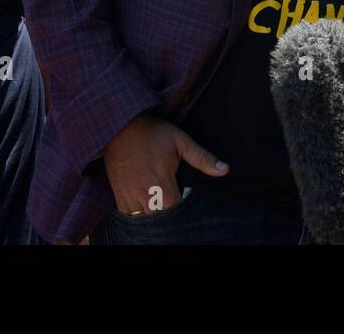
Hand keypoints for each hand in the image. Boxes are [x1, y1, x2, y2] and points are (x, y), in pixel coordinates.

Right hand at [102, 112, 225, 214]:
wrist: (122, 124)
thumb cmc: (154, 132)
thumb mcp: (181, 141)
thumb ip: (202, 158)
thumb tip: (225, 170)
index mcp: (162, 181)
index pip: (174, 210)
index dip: (182, 208)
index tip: (184, 196)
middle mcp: (145, 192)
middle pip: (158, 217)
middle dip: (167, 212)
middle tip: (172, 199)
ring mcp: (129, 193)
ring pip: (142, 218)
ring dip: (151, 214)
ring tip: (159, 202)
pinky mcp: (118, 192)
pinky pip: (127, 213)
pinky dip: (136, 212)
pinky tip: (144, 204)